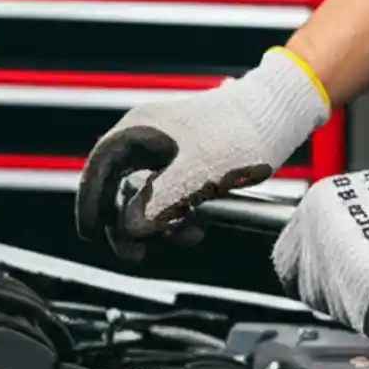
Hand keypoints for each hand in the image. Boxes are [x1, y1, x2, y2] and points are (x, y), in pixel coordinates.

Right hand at [75, 49, 328, 259]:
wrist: (278, 114)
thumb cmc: (239, 132)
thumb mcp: (198, 173)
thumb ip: (159, 203)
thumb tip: (128, 231)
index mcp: (139, 130)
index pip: (98, 168)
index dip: (90, 204)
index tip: (90, 233)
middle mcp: (146, 138)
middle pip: (117, 187)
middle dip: (125, 224)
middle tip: (134, 253)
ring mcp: (165, 151)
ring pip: (144, 196)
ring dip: (156, 223)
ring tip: (179, 238)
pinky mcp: (185, 163)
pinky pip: (167, 195)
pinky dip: (175, 215)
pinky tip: (194, 227)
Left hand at [273, 128, 368, 339]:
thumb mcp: (365, 203)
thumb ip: (336, 230)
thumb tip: (324, 258)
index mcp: (314, 206)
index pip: (286, 261)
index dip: (310, 277)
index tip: (328, 283)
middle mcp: (318, 234)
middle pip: (308, 291)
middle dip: (337, 297)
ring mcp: (339, 263)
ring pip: (338, 310)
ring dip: (366, 307)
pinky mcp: (365, 292)